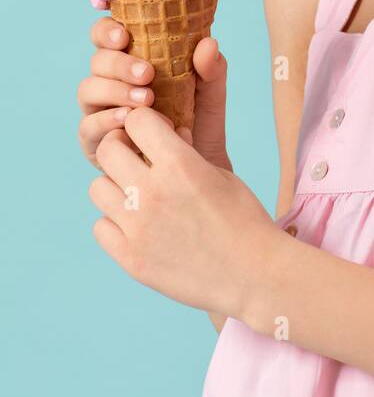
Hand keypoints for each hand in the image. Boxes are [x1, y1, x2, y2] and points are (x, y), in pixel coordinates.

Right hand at [78, 18, 232, 171]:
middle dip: (119, 64)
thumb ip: (212, 69)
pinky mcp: (95, 143)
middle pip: (97, 61)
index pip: (107, 38)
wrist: (198, 172)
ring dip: (114, 90)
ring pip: (87, 90)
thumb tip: (207, 43)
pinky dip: (107, 120)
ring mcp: (99, 113)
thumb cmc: (199, 127)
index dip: (108, 31)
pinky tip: (128, 119)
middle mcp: (110, 85)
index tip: (125, 35)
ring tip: (146, 99)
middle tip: (147, 73)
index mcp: (130, 64)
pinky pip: (88, 127)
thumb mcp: (211, 95)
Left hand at [88, 106, 279, 319]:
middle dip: (121, 149)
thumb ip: (187, 153)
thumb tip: (169, 133)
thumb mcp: (222, 176)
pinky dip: (115, 224)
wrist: (254, 275)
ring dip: (116, 188)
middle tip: (135, 161)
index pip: (136, 121)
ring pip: (97, 189)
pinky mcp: (131, 259)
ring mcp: (138, 227)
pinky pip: (101, 227)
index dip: (143, 123)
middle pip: (107, 150)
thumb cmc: (244, 221)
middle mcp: (152, 192)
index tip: (152, 134)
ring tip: (137, 198)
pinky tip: (138, 227)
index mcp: (180, 165)